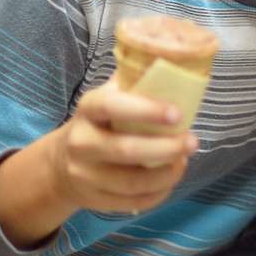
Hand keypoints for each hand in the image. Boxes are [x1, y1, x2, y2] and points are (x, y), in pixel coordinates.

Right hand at [45, 77, 198, 214]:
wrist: (62, 161)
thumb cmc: (103, 120)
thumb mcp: (112, 95)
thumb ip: (137, 79)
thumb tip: (179, 52)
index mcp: (89, 109)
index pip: (112, 107)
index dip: (146, 111)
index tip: (178, 114)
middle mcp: (81, 142)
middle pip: (124, 150)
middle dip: (165, 148)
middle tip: (193, 142)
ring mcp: (84, 174)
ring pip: (130, 182)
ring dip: (166, 174)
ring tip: (184, 160)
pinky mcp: (92, 199)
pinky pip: (130, 202)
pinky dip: (158, 194)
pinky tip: (171, 179)